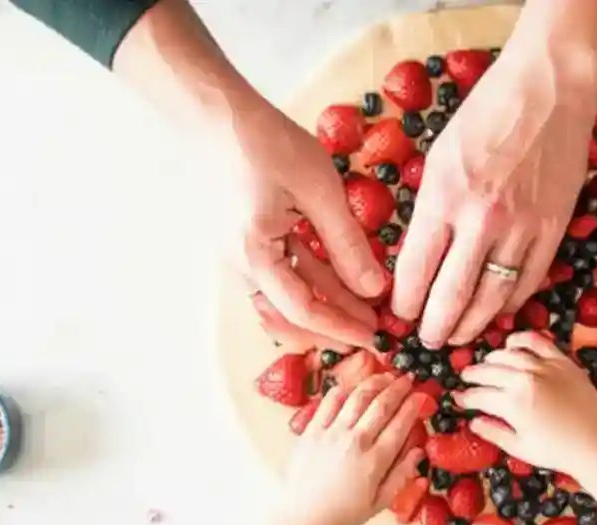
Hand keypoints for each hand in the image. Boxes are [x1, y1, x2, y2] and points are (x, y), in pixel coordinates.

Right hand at [112, 0, 387, 351]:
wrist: (217, 115)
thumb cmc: (267, 143)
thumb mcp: (319, 190)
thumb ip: (347, 243)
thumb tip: (374, 289)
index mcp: (255, 255)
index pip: (305, 310)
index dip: (344, 327)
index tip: (378, 337)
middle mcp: (242, 266)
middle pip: (291, 318)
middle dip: (335, 329)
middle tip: (377, 334)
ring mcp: (240, 258)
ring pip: (283, 305)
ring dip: (322, 314)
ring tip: (360, 316)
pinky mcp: (245, 246)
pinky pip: (278, 284)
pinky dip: (308, 294)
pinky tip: (337, 291)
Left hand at [278, 373, 425, 524]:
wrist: (303, 518)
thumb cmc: (344, 514)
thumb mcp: (380, 502)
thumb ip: (401, 475)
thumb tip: (419, 451)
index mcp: (375, 461)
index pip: (400, 424)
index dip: (413, 406)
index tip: (422, 396)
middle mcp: (355, 441)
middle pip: (381, 405)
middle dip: (398, 388)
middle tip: (408, 379)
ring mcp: (331, 433)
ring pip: (357, 397)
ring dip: (374, 382)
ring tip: (385, 376)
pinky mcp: (311, 430)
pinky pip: (329, 402)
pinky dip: (344, 389)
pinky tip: (354, 386)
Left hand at [392, 43, 596, 347]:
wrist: (549, 92)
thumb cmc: (485, 116)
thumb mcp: (439, 159)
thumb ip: (429, 211)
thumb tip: (419, 261)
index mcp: (442, 199)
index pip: (414, 272)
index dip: (404, 305)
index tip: (399, 317)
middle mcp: (479, 220)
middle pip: (451, 298)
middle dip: (434, 329)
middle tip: (428, 341)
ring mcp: (520, 230)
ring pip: (491, 301)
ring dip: (471, 326)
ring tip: (458, 337)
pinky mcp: (552, 232)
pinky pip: (526, 284)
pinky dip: (509, 305)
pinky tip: (496, 311)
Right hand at [459, 332, 596, 524]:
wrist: (596, 442)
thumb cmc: (556, 451)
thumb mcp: (520, 447)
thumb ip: (493, 432)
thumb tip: (473, 421)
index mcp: (512, 403)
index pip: (479, 396)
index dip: (465, 397)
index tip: (457, 398)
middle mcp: (525, 379)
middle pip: (489, 371)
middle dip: (474, 375)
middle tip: (466, 377)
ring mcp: (544, 366)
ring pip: (509, 354)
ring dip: (493, 358)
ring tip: (486, 363)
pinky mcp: (562, 361)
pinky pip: (537, 342)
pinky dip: (521, 339)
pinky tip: (512, 343)